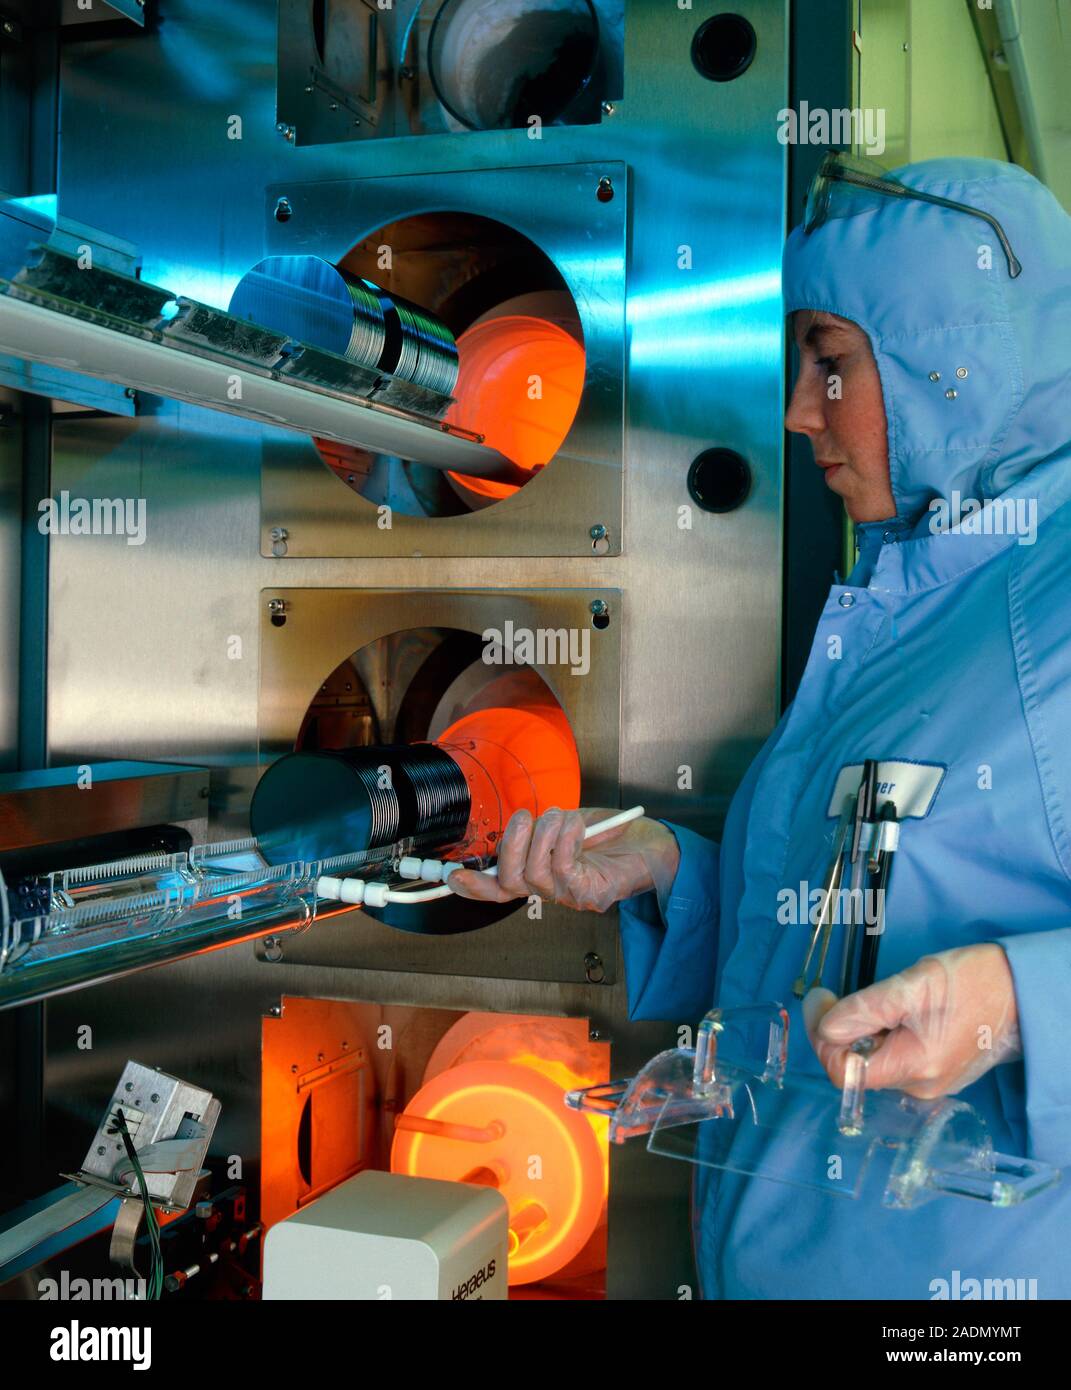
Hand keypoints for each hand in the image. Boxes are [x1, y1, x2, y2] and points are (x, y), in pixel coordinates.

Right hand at [445, 807, 680, 913]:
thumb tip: (517, 825)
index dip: (472, 886)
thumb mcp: (566, 825)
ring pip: (533, 871)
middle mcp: (550, 891)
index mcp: (539, 874)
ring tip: (563, 818)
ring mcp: (569, 896)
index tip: (451, 877)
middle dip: (511, 843)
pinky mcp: (590, 895)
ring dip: (544, 833)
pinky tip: (577, 827)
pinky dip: (564, 838)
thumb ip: (540, 829)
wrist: (657, 844)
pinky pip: (562, 867)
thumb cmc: (613, 834)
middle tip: (526, 817)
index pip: (498, 888)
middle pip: (508, 880)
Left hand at [803, 943, 1021, 1098]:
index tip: (819, 999)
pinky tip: (890, 1014)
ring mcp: (929, 1084)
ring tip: (868, 1000)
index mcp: (914, 1068)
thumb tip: (825, 1028)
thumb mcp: (911, 985)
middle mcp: (919, 1087)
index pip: (843, 1071)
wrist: (1020, 990)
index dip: (820, 1036)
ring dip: (858, 1032)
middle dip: (836, 1030)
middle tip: (834, 994)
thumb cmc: (969, 981)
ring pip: (872, 1062)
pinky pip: (892, 1060)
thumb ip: (865, 1009)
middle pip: (855, 1066)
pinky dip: (879, 1036)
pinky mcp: (935, 1074)